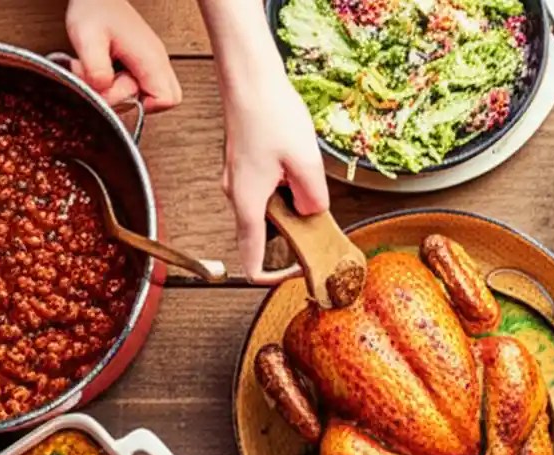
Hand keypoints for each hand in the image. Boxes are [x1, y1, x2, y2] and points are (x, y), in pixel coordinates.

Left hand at [65, 0, 181, 111]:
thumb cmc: (94, 10)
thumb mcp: (86, 38)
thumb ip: (96, 69)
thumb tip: (103, 90)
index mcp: (150, 58)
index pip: (167, 99)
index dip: (145, 108)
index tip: (120, 96)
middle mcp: (156, 61)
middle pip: (164, 100)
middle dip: (132, 102)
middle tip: (108, 86)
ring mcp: (152, 61)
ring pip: (149, 94)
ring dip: (119, 91)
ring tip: (99, 72)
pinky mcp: (143, 61)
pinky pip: (139, 84)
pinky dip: (119, 84)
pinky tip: (104, 70)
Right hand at [221, 73, 328, 282]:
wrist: (248, 78)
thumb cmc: (269, 113)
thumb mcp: (305, 162)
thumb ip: (314, 197)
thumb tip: (313, 212)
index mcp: (249, 203)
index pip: (251, 260)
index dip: (271, 276)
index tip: (295, 272)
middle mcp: (236, 194)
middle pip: (262, 234)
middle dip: (291, 233)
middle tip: (317, 222)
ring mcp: (236, 178)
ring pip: (265, 208)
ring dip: (288, 205)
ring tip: (308, 182)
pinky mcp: (241, 163)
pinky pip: (263, 188)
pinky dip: (282, 187)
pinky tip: (296, 165)